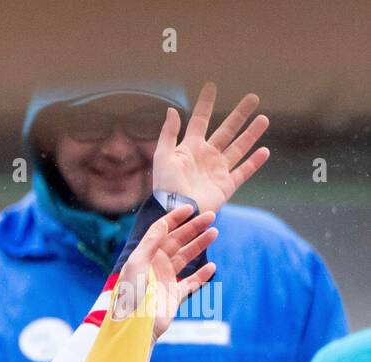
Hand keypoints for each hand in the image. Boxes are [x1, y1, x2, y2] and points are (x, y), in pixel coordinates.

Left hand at [114, 203, 217, 339]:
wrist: (136, 325)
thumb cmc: (132, 294)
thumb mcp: (138, 264)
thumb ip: (150, 243)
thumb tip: (163, 223)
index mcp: (145, 256)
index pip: (160, 232)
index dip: (174, 218)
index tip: (190, 207)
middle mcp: (155, 265)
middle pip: (177, 241)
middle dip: (193, 228)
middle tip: (211, 216)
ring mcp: (165, 280)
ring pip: (186, 257)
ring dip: (200, 245)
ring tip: (214, 233)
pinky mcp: (174, 295)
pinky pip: (191, 282)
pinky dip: (202, 275)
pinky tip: (212, 266)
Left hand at [152, 82, 269, 214]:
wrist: (176, 210)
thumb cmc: (165, 185)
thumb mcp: (163, 156)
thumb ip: (168, 134)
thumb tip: (172, 110)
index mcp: (189, 148)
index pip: (200, 121)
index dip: (205, 104)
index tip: (212, 86)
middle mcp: (206, 156)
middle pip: (226, 130)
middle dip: (239, 114)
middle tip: (253, 98)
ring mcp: (218, 170)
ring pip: (239, 147)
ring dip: (251, 133)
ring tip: (264, 119)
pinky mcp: (227, 185)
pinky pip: (244, 171)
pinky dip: (254, 162)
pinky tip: (264, 151)